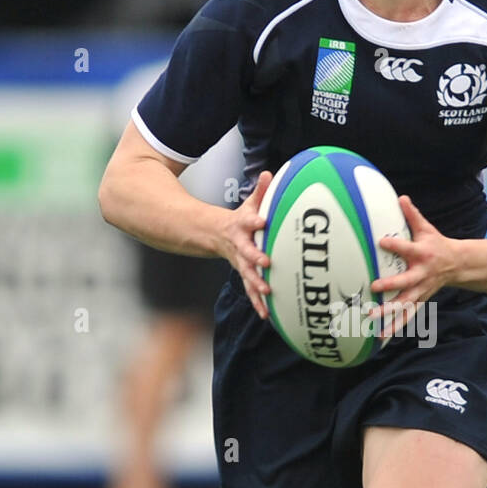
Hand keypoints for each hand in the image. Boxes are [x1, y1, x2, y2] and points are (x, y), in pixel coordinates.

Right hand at [220, 170, 273, 318]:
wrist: (216, 237)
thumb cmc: (240, 221)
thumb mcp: (249, 205)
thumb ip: (260, 191)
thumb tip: (270, 173)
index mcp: (242, 227)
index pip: (248, 221)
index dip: (254, 220)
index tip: (261, 221)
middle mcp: (240, 246)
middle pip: (246, 252)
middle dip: (255, 258)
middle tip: (266, 263)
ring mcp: (240, 262)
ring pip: (247, 274)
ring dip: (256, 285)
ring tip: (266, 294)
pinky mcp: (244, 274)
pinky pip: (250, 290)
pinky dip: (257, 302)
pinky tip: (266, 314)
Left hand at [370, 195, 458, 333]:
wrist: (457, 265)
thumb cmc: (437, 244)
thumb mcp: (427, 228)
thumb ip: (412, 215)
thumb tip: (401, 196)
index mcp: (422, 255)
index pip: (407, 249)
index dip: (395, 245)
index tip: (381, 241)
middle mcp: (422, 275)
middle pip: (406, 283)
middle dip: (391, 286)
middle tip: (374, 288)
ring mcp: (421, 290)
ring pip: (405, 304)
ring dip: (389, 313)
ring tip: (372, 318)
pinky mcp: (420, 300)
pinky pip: (407, 315)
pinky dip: (395, 326)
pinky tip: (381, 335)